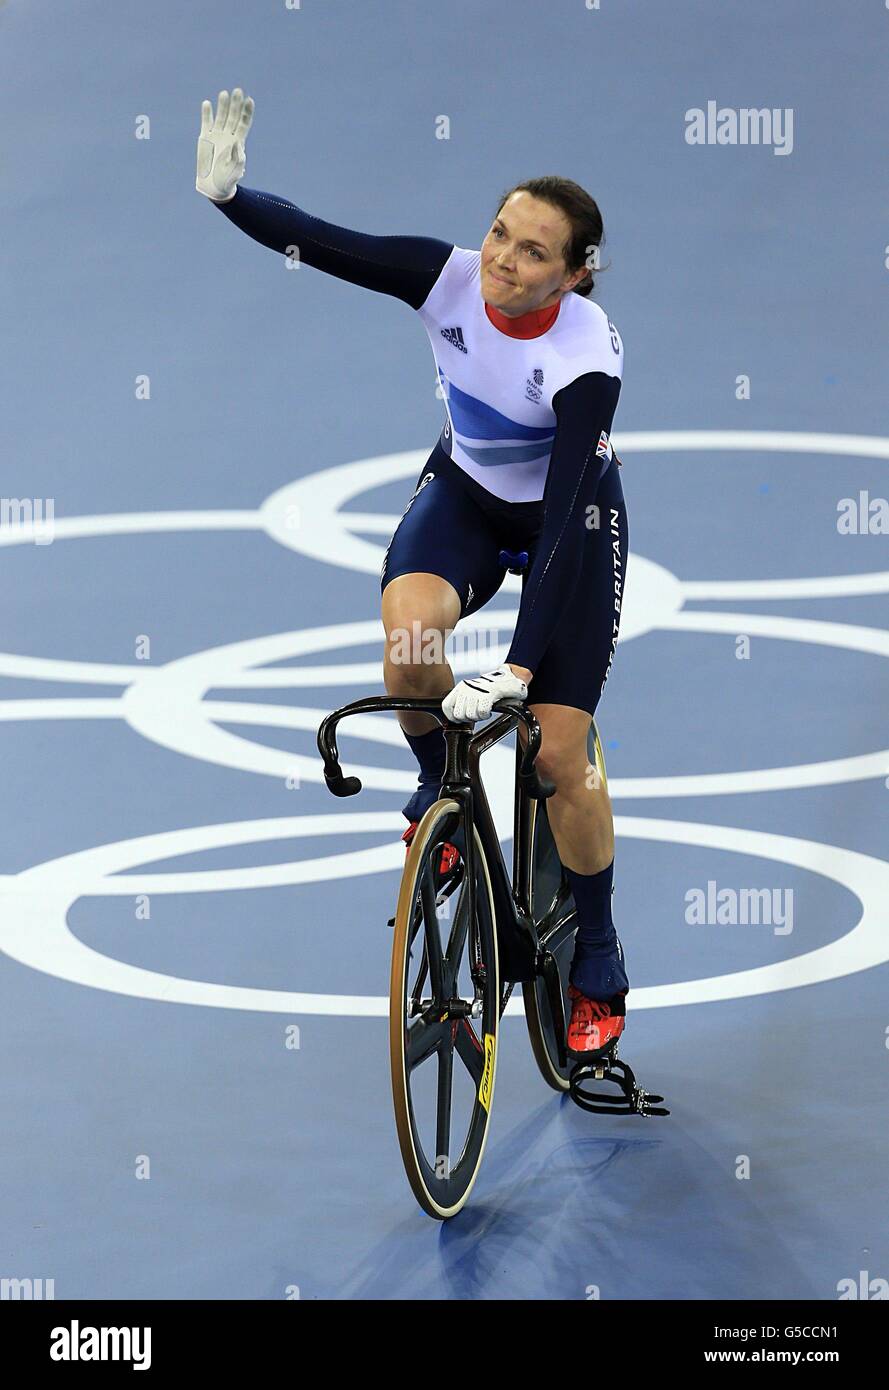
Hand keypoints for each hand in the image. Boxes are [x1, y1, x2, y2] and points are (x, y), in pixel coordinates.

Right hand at [196, 87, 253, 202]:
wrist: (215, 185)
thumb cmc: (228, 179)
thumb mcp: (236, 170)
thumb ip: (238, 158)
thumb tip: (238, 143)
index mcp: (238, 142)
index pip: (244, 124)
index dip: (247, 113)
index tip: (250, 101)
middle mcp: (228, 136)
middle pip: (233, 117)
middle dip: (236, 104)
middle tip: (238, 91)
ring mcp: (216, 135)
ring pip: (220, 117)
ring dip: (222, 105)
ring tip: (224, 93)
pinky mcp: (205, 138)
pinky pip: (206, 123)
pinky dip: (206, 113)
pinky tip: (207, 103)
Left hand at [441, 666, 527, 723]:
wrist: (509, 680)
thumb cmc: (490, 689)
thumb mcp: (472, 693)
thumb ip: (461, 703)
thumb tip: (452, 719)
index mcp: (460, 688)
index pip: (446, 706)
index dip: (453, 717)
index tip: (462, 718)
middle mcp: (467, 688)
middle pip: (459, 714)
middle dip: (469, 718)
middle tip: (477, 713)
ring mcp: (477, 690)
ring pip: (470, 715)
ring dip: (479, 717)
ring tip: (484, 710)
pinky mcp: (489, 693)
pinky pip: (482, 712)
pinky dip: (486, 715)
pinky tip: (489, 710)